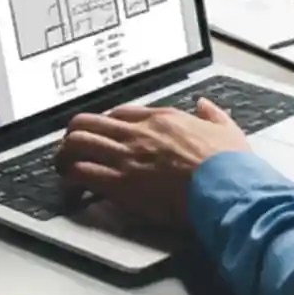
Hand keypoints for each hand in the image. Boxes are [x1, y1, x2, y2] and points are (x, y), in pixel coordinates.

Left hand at [57, 98, 250, 230]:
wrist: (227, 189)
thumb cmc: (229, 165)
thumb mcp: (226, 128)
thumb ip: (212, 114)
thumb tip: (205, 105)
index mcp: (162, 118)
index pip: (120, 112)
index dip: (106, 123)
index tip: (103, 135)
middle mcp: (139, 133)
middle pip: (89, 122)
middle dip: (75, 134)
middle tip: (72, 148)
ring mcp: (128, 156)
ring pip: (77, 143)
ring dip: (65, 155)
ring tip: (64, 167)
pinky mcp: (122, 183)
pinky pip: (82, 173)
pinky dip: (71, 179)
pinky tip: (71, 187)